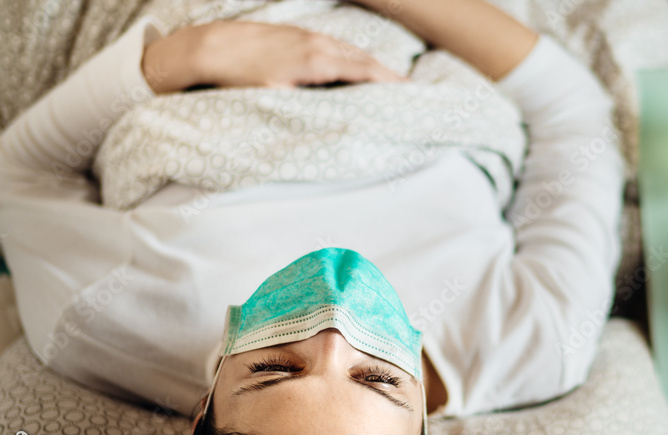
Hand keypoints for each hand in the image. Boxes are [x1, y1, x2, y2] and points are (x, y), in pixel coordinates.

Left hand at [142, 21, 406, 93]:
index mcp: (318, 62)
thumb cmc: (241, 78)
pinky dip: (351, 57)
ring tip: (386, 81)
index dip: (390, 84)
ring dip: (370, 65)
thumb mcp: (279, 98)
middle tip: (407, 91)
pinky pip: (334, 45)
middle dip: (387, 75)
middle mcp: (318, 44)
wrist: (209, 48)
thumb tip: (336, 119)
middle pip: (363, 59)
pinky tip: (351, 66)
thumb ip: (310, 105)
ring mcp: (307, 35)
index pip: (366, 72)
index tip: (409, 95)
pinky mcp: (296, 33)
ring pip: (349, 50)